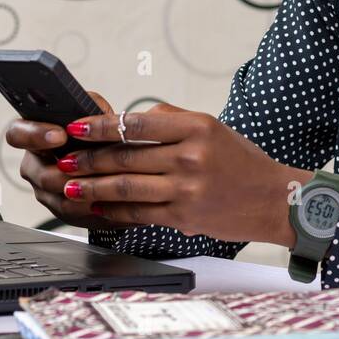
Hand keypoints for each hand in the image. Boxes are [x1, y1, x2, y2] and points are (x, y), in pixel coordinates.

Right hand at [5, 90, 139, 231]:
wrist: (114, 165)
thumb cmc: (99, 135)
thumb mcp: (97, 116)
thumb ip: (92, 107)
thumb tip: (92, 105)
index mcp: (36, 135)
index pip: (17, 133)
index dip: (35, 134)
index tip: (60, 135)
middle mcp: (35, 164)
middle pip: (38, 172)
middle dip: (63, 170)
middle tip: (83, 166)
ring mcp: (44, 189)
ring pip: (55, 195)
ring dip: (79, 190)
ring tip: (101, 182)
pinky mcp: (60, 209)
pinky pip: (70, 211)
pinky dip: (89, 205)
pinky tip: (105, 199)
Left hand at [56, 103, 312, 246]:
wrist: (275, 200)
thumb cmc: (241, 161)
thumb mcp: (212, 128)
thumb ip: (171, 121)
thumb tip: (127, 120)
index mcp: (196, 127)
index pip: (136, 123)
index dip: (100, 126)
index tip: (75, 127)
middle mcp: (191, 157)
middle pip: (125, 157)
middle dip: (87, 159)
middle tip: (63, 159)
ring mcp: (187, 189)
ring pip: (126, 187)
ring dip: (92, 188)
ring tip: (70, 186)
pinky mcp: (184, 217)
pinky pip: (139, 213)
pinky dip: (114, 212)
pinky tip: (99, 208)